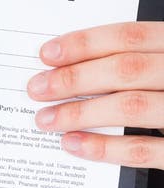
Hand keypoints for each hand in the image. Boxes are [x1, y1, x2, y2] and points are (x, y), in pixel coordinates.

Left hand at [28, 22, 163, 167]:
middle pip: (125, 69)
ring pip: (132, 106)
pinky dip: (107, 148)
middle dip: (74, 79)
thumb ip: (149, 58)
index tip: (49, 54)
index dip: (85, 44)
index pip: (131, 36)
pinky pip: (147, 150)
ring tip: (47, 120)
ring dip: (81, 113)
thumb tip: (88, 62)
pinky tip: (76, 145)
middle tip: (38, 88)